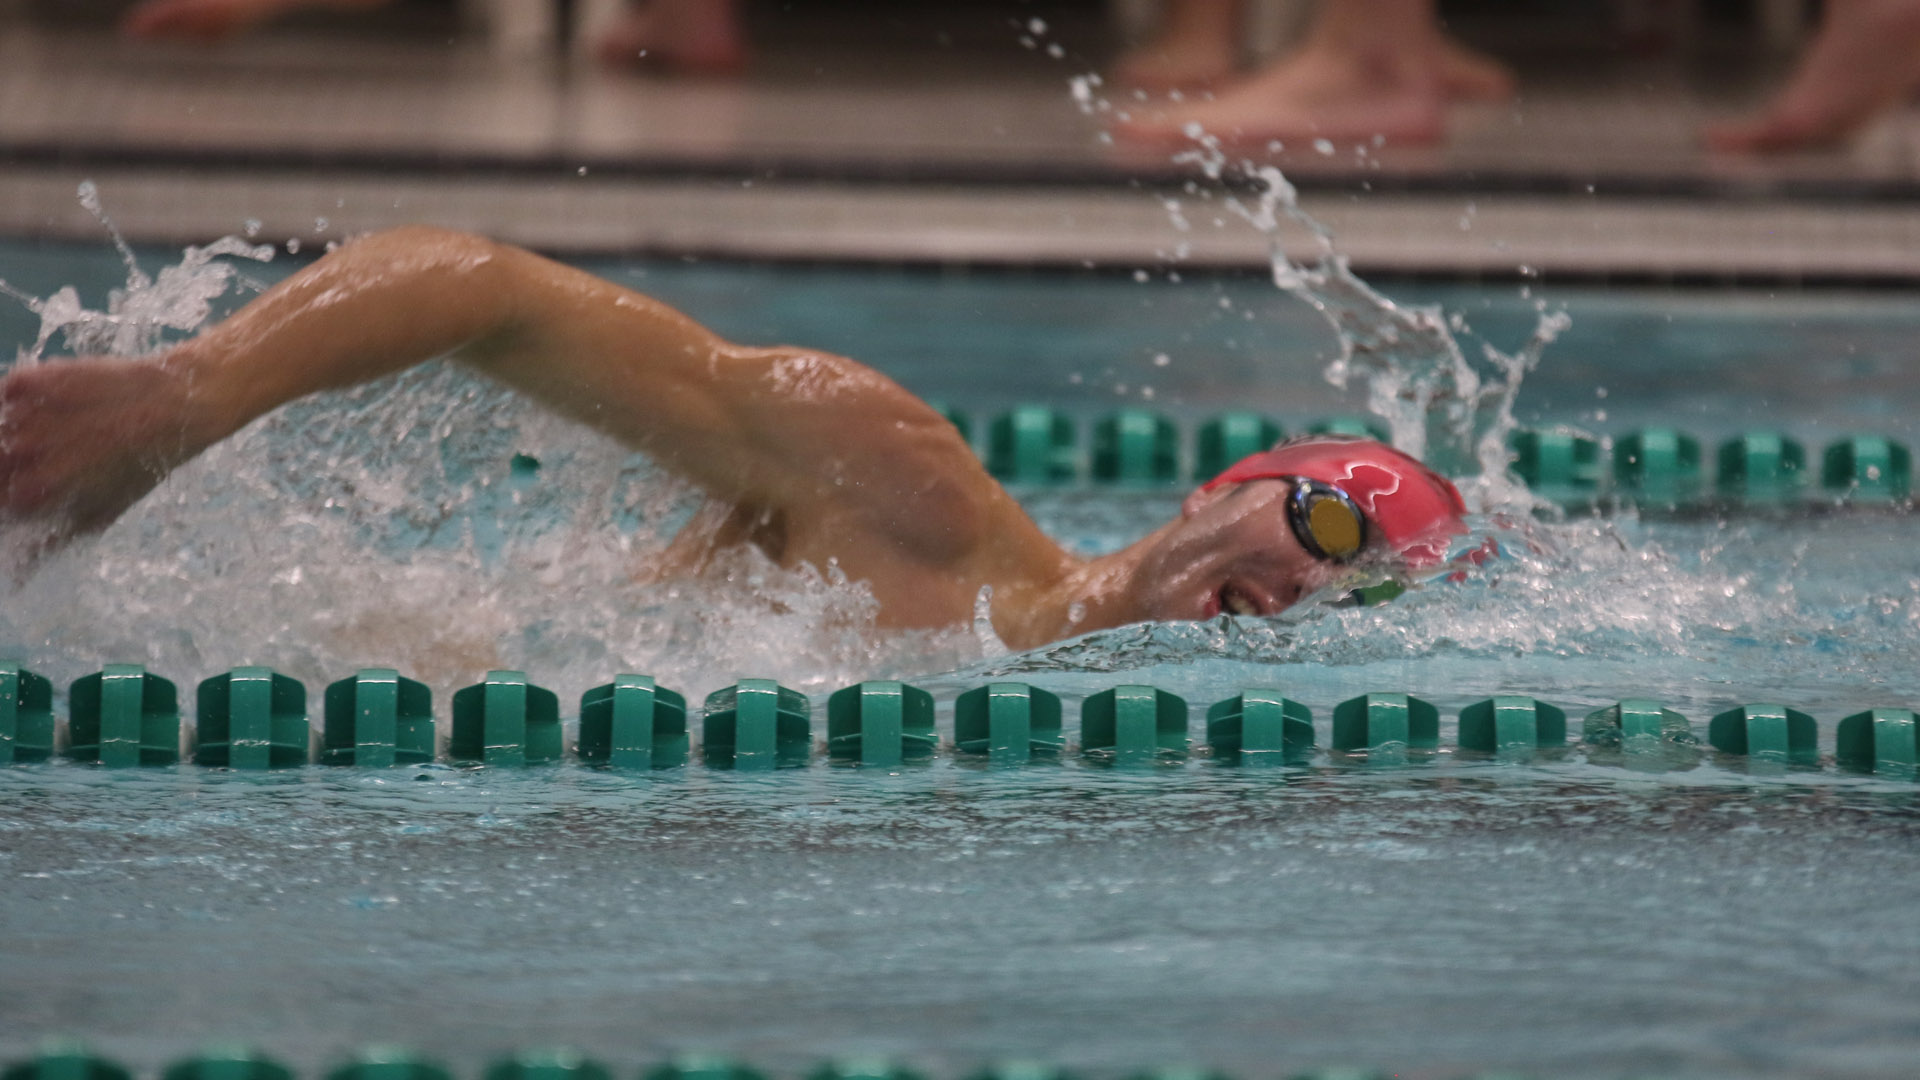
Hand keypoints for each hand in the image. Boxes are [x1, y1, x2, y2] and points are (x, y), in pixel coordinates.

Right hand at [0, 356, 200, 546]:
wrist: (176, 404)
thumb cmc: (142, 464)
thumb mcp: (99, 512)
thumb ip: (50, 543)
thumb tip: (17, 578)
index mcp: (31, 494)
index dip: (8, 498)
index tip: (22, 495)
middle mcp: (19, 455)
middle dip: (7, 467)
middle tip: (40, 462)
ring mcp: (21, 416)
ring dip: (15, 432)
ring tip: (60, 431)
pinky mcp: (29, 381)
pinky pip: (8, 394)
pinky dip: (22, 400)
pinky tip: (56, 404)